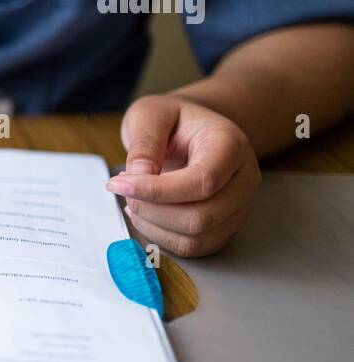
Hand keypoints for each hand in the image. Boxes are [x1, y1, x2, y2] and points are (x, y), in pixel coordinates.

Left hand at [107, 95, 260, 256]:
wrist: (195, 131)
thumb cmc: (173, 120)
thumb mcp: (151, 114)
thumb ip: (145, 140)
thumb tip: (139, 175)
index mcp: (231, 145)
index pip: (202, 181)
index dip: (156, 190)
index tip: (117, 183)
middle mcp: (244, 180)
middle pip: (201, 217)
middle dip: (151, 210)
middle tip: (124, 188)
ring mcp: (238, 207)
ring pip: (197, 238)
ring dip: (153, 225)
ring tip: (133, 200)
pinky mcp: (224, 226)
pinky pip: (193, 247)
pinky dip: (161, 237)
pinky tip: (145, 214)